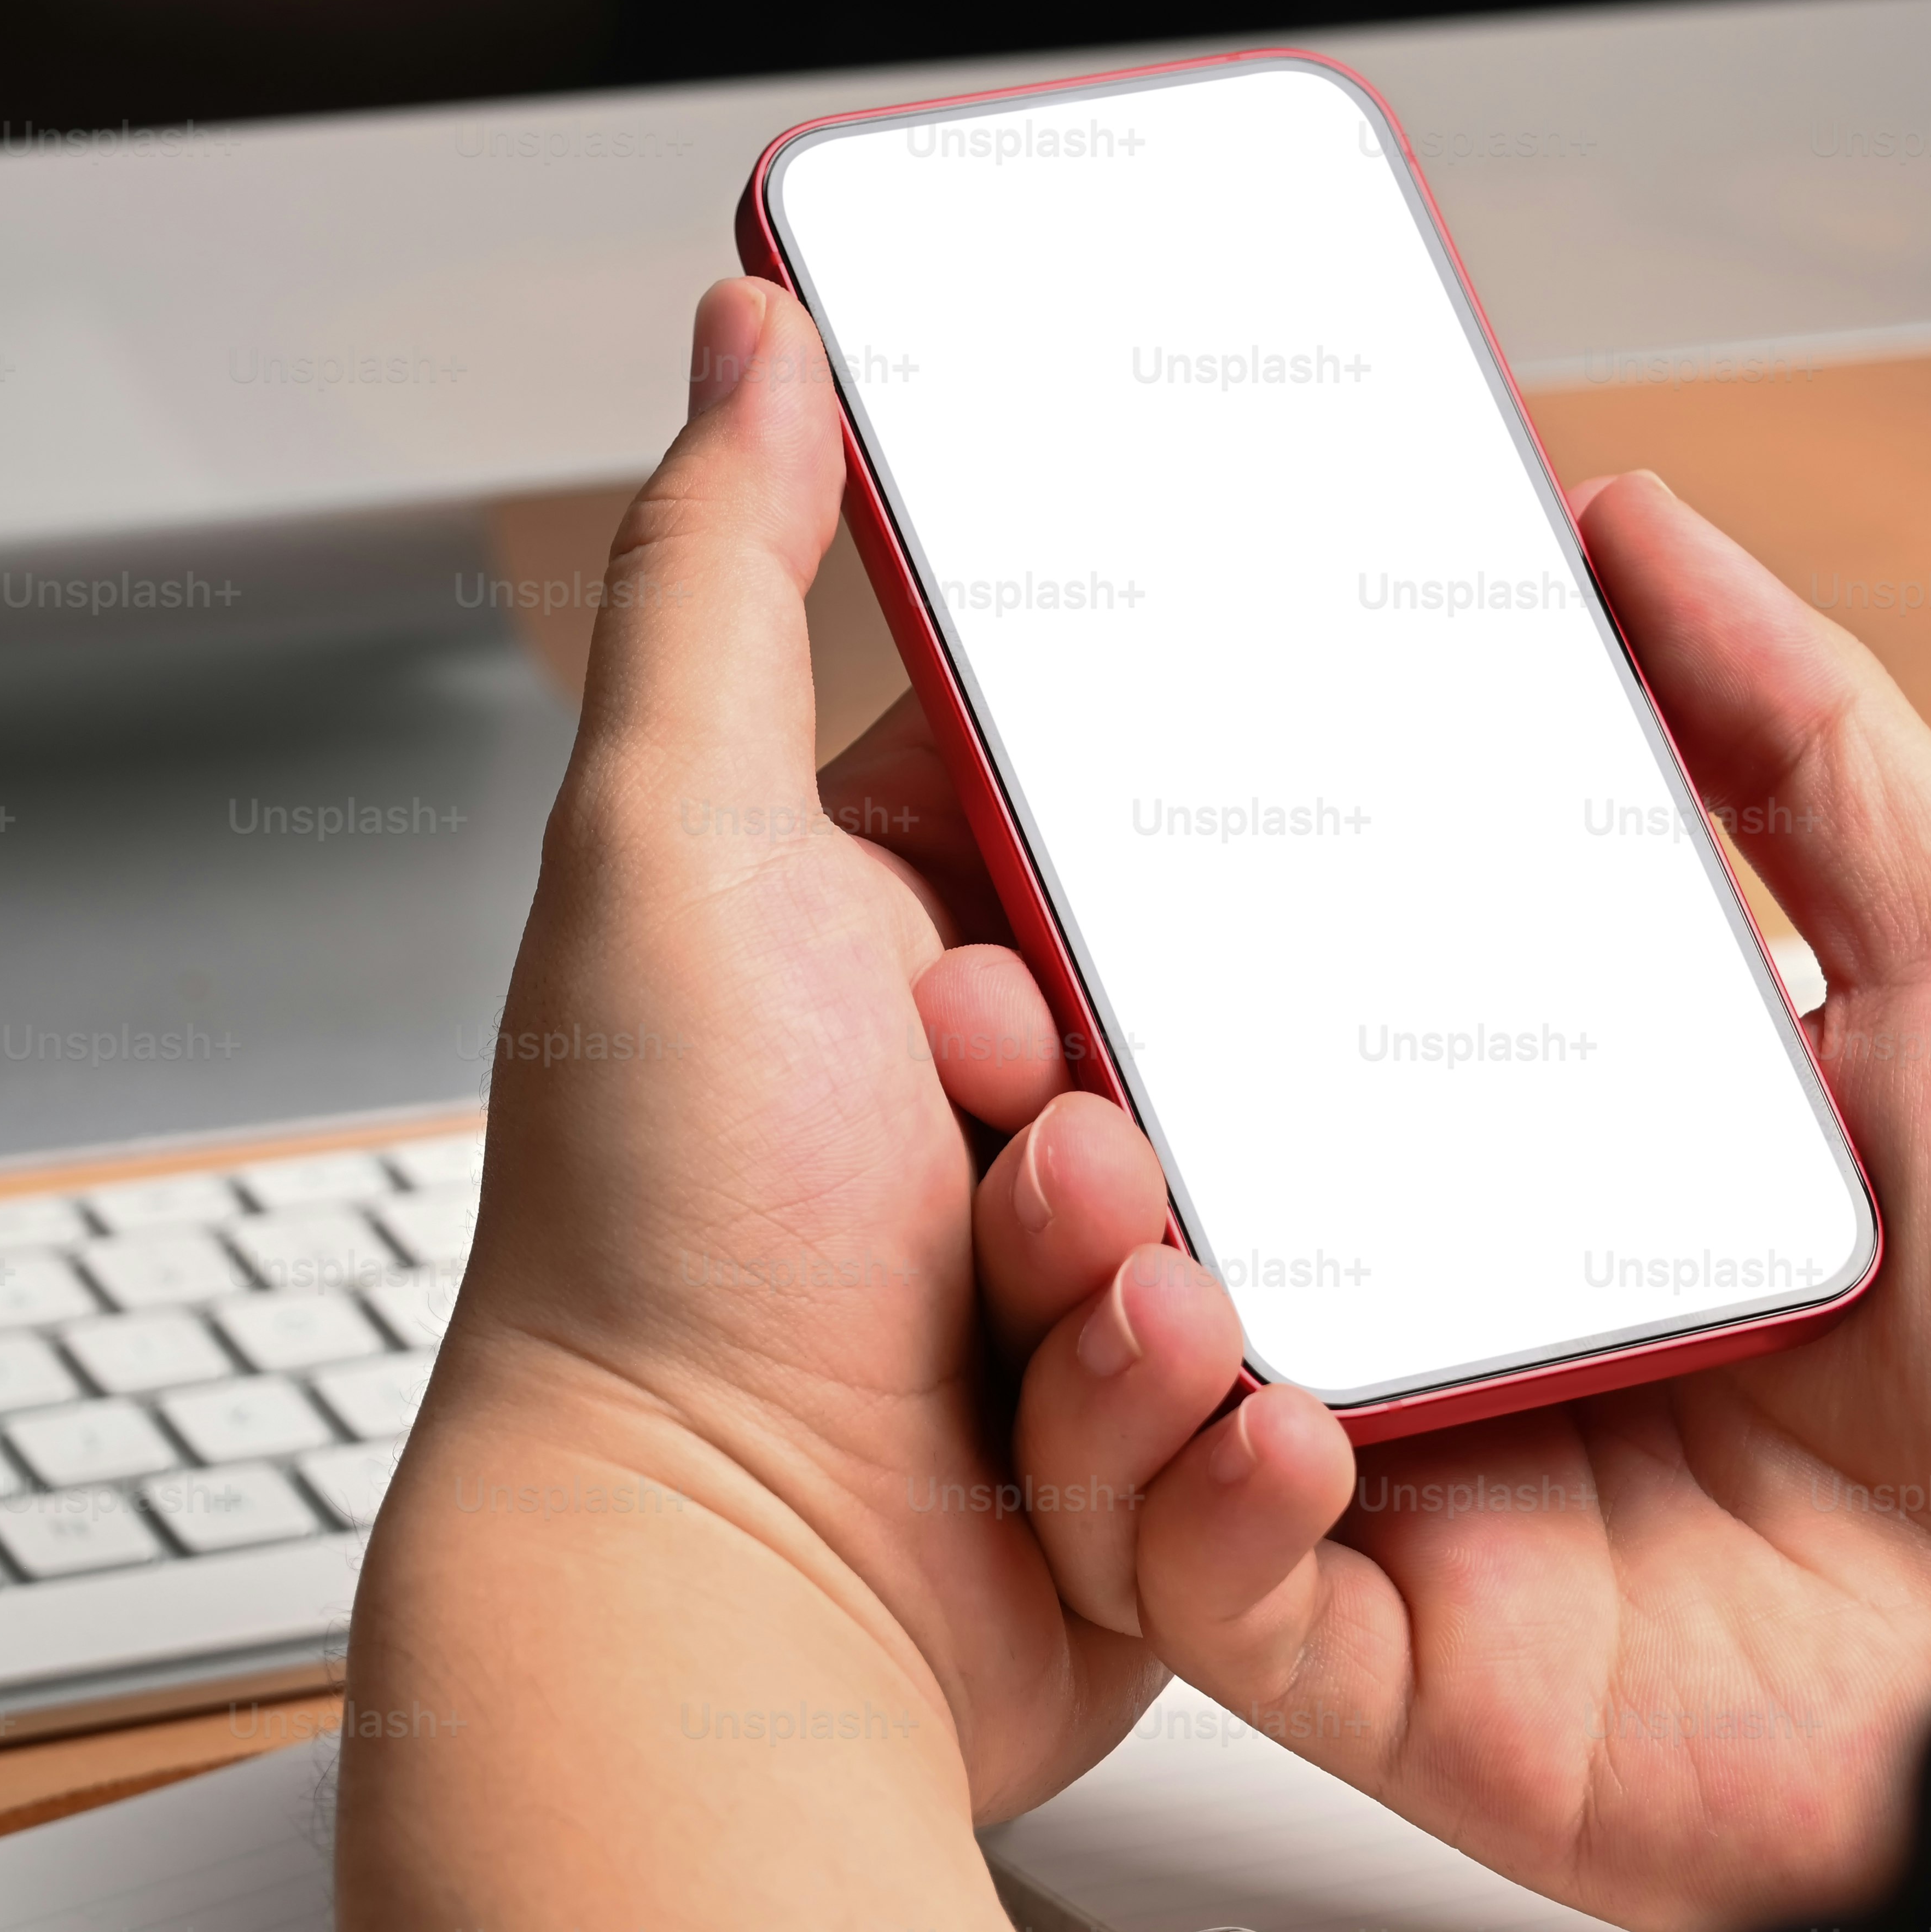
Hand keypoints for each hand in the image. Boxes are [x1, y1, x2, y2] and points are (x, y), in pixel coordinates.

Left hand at [341, 277, 1163, 1931]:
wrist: (726, 1599)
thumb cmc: (657, 1242)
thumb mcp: (673, 840)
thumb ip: (721, 573)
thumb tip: (747, 332)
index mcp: (873, 924)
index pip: (1080, 788)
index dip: (1150, 781)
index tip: (1217, 788)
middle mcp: (975, 1084)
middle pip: (1210, 982)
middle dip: (1153, 1062)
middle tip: (1051, 1118)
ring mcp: (1074, 1261)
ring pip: (1264, 1176)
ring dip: (1169, 1233)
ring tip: (1067, 1287)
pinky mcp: (1160, 1421)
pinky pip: (1273, 1356)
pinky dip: (1195, 1391)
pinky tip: (1099, 1408)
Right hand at [984, 470, 1930, 1931]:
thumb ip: (1788, 732)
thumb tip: (1626, 525)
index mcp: (1523, 1168)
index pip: (1245, 1063)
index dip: (1110, 980)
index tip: (1030, 872)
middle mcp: (1445, 1338)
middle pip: (1145, 1239)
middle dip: (1030, 1136)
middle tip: (988, 1027)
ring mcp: (1429, 1517)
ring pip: (1129, 1427)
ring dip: (1074, 1312)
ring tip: (1103, 1198)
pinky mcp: (1440, 1691)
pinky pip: (1231, 1610)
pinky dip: (1193, 1507)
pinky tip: (1251, 1410)